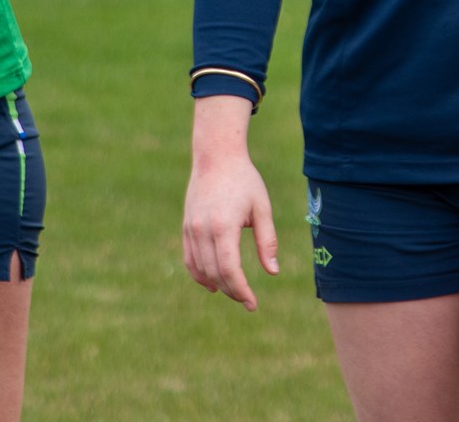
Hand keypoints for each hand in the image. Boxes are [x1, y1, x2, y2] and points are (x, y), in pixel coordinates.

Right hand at [182, 95, 279, 311]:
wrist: (216, 156)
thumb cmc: (244, 180)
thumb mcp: (262, 207)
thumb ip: (267, 241)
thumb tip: (273, 272)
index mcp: (223, 226)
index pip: (229, 269)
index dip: (240, 290)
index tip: (253, 303)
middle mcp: (202, 230)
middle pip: (214, 273)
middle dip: (232, 290)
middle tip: (247, 299)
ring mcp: (190, 229)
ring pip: (200, 269)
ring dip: (216, 284)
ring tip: (234, 291)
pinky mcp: (185, 227)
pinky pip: (190, 259)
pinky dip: (199, 274)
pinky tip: (213, 283)